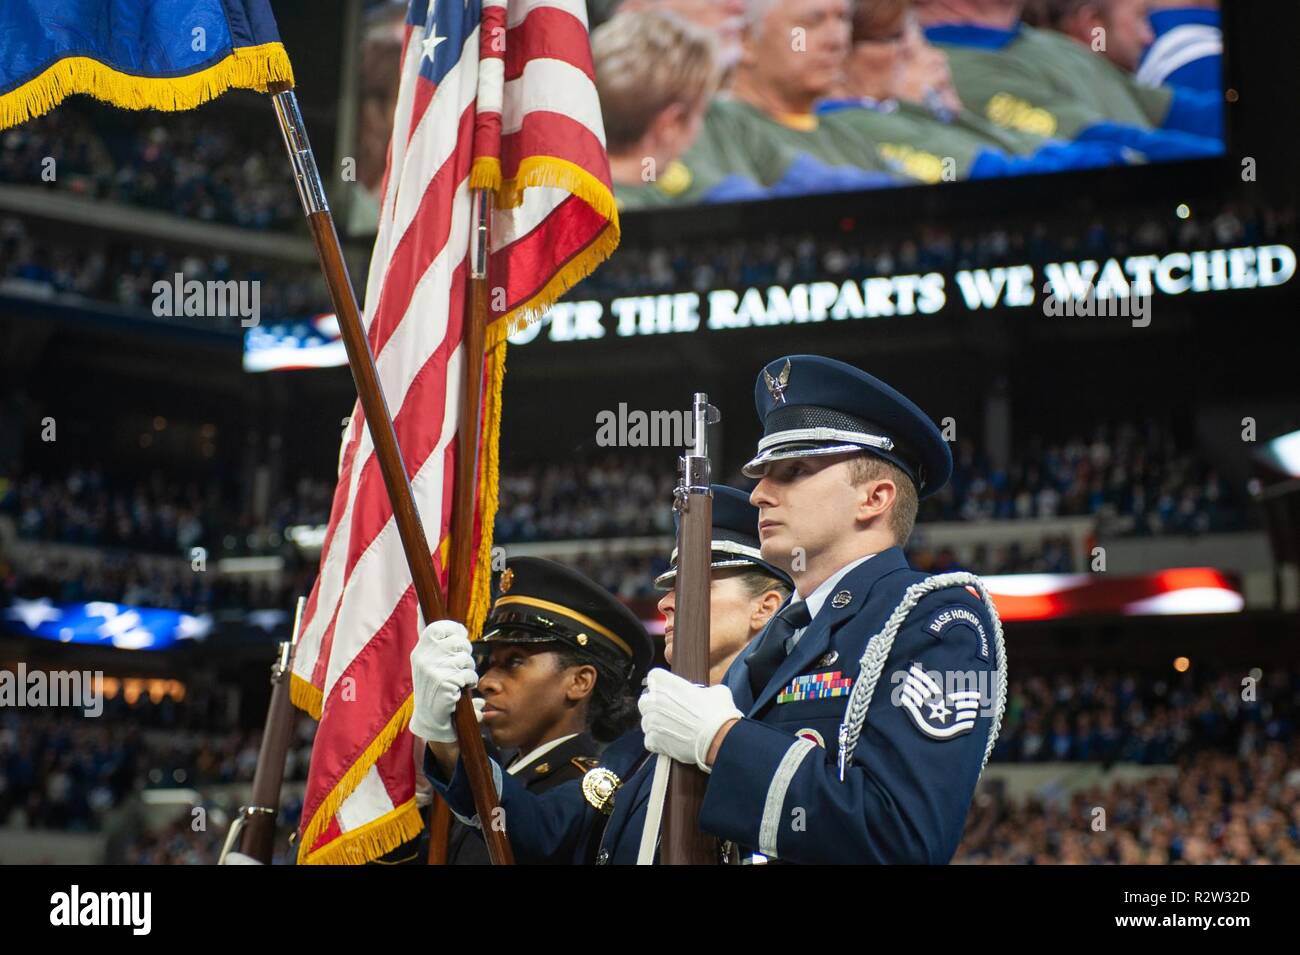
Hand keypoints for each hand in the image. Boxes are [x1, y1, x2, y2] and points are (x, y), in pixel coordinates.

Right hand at [409, 620, 477, 743]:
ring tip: (460, 678)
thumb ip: (430, 637)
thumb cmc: (433, 687)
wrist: (430, 720)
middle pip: (459, 641)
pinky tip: (462, 689)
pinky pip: (468, 674)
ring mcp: (433, 670)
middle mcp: (424, 658)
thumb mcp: (426, 660)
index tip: (459, 635)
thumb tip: (421, 604)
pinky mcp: (444, 683)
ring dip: (469, 669)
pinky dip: (470, 681)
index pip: (437, 626)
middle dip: (466, 651)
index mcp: (420, 650)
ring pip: (466, 658)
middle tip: (460, 664)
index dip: (454, 628)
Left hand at [639, 668, 741, 772]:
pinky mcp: (653, 740)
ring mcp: (652, 721)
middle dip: (653, 705)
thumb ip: (704, 690)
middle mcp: (655, 700)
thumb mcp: (717, 691)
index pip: (654, 676)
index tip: (668, 690)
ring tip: (670, 730)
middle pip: (644, 700)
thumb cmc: (719, 713)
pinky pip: (649, 740)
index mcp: (667, 683)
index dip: (661, 684)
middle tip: (667, 712)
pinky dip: (657, 742)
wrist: (719, 738)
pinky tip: (669, 742)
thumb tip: (706, 694)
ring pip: (646, 722)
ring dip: (655, 725)